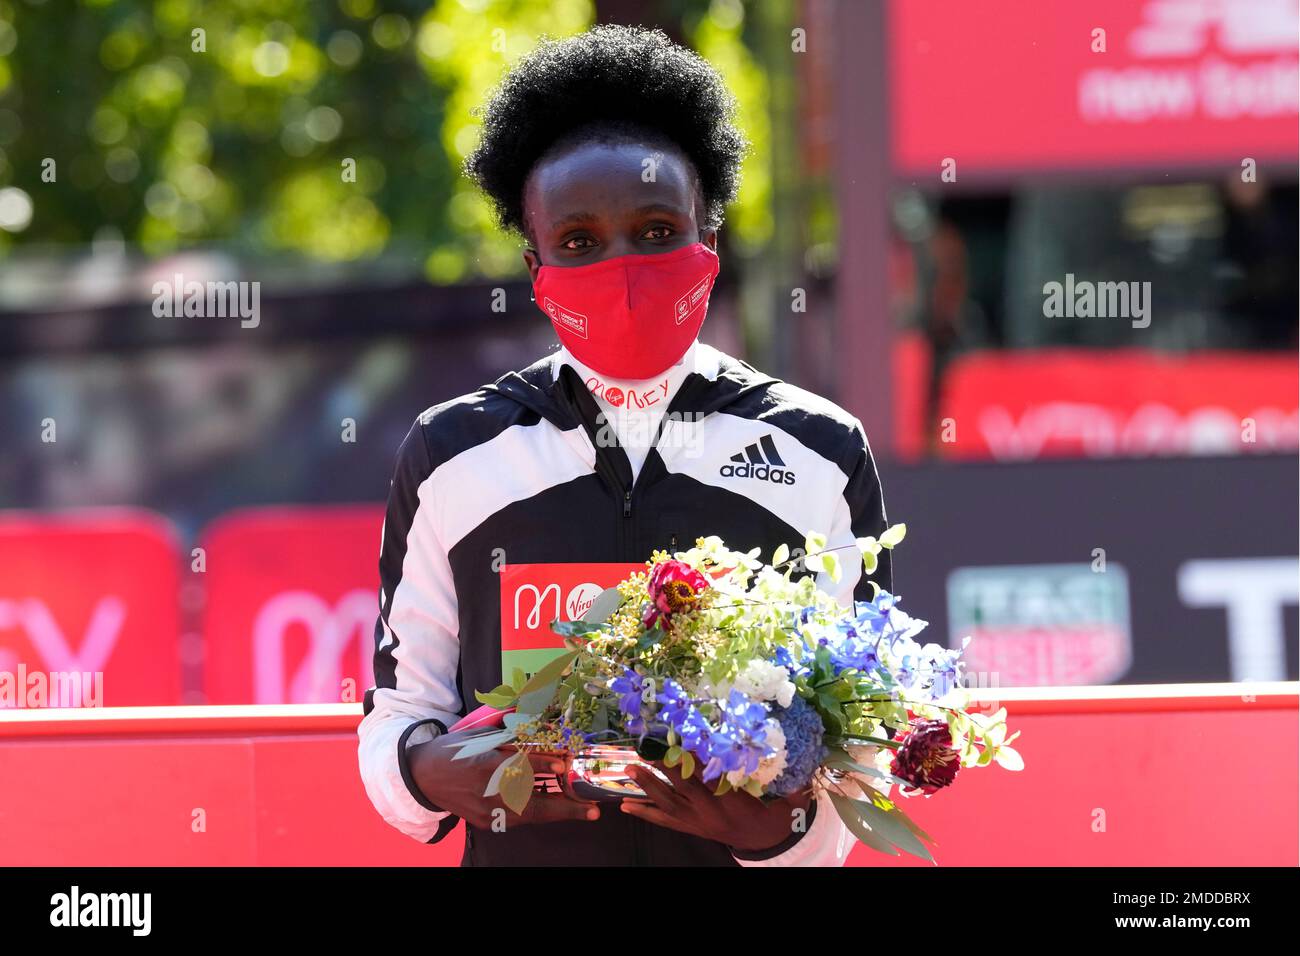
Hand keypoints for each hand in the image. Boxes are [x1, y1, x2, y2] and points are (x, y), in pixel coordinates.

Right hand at [408, 730, 599, 829]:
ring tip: (583, 810)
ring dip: (557, 813)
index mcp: (482, 764)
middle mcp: (485, 792)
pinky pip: (518, 819)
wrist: (422, 777)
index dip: (540, 765)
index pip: (516, 766)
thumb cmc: (456, 751)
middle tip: (591, 809)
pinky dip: (539, 813)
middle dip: (563, 808)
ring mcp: (486, 812)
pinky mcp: (486, 823)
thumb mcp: (480, 737)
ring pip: (528, 816)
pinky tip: (558, 809)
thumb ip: (509, 737)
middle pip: (528, 803)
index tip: (562, 764)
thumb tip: (542, 728)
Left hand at [619, 762, 810, 851]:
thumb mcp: (784, 798)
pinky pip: (664, 821)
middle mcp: (710, 811)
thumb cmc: (771, 812)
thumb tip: (807, 764)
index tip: (678, 738)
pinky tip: (625, 807)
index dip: (693, 756)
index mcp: (732, 800)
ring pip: (668, 802)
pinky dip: (645, 813)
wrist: (762, 841)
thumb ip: (791, 784)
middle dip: (663, 766)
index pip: (708, 775)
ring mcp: (697, 820)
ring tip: (628, 770)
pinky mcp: (689, 827)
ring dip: (647, 786)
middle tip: (644, 748)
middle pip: (683, 785)